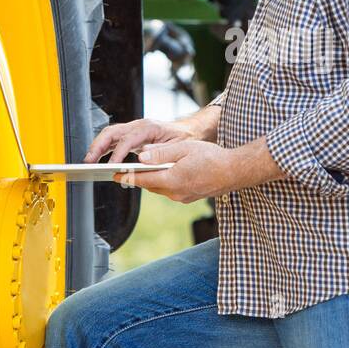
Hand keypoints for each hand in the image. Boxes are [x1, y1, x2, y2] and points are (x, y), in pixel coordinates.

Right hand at [85, 117, 197, 163]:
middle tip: (88, 162)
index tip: (112, 166)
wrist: (188, 131)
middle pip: (112, 132)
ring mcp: (133, 130)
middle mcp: (138, 126)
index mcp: (149, 127)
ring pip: (109, 135)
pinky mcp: (131, 136)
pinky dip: (103, 149)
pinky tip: (97, 160)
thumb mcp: (176, 147)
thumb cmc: (183, 139)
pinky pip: (113, 140)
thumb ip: (160, 152)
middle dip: (98, 146)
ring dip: (97, 147)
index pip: (127, 139)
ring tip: (88, 163)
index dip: (118, 153)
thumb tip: (142, 158)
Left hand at [116, 140, 236, 202]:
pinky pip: (169, 190)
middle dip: (137, 178)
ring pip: (159, 188)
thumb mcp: (184, 149)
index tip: (114, 174)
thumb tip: (141, 156)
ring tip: (142, 170)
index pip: (142, 179)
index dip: (127, 177)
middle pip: (149, 185)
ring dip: (151, 180)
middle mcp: (175, 192)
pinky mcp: (188, 198)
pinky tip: (164, 173)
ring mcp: (182, 197)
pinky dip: (163, 182)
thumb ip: (161, 153)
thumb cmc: (212, 157)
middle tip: (124, 170)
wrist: (234, 172)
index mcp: (172, 179)